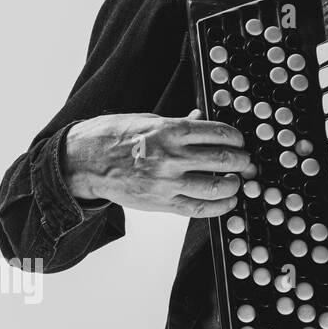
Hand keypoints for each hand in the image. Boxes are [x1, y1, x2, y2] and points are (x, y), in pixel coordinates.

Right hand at [63, 109, 253, 217]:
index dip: (237, 139)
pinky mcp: (161, 203)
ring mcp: (166, 182)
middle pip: (224, 160)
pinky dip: (220, 207)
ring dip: (235, 185)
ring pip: (217, 187)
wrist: (82, 161)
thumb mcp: (149, 120)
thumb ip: (180, 123)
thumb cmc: (114, 137)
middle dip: (242, 161)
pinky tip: (227, 201)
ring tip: (237, 181)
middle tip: (245, 162)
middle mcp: (171, 156)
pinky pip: (199, 209)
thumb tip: (204, 119)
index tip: (239, 141)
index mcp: (170, 130)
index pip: (219, 133)